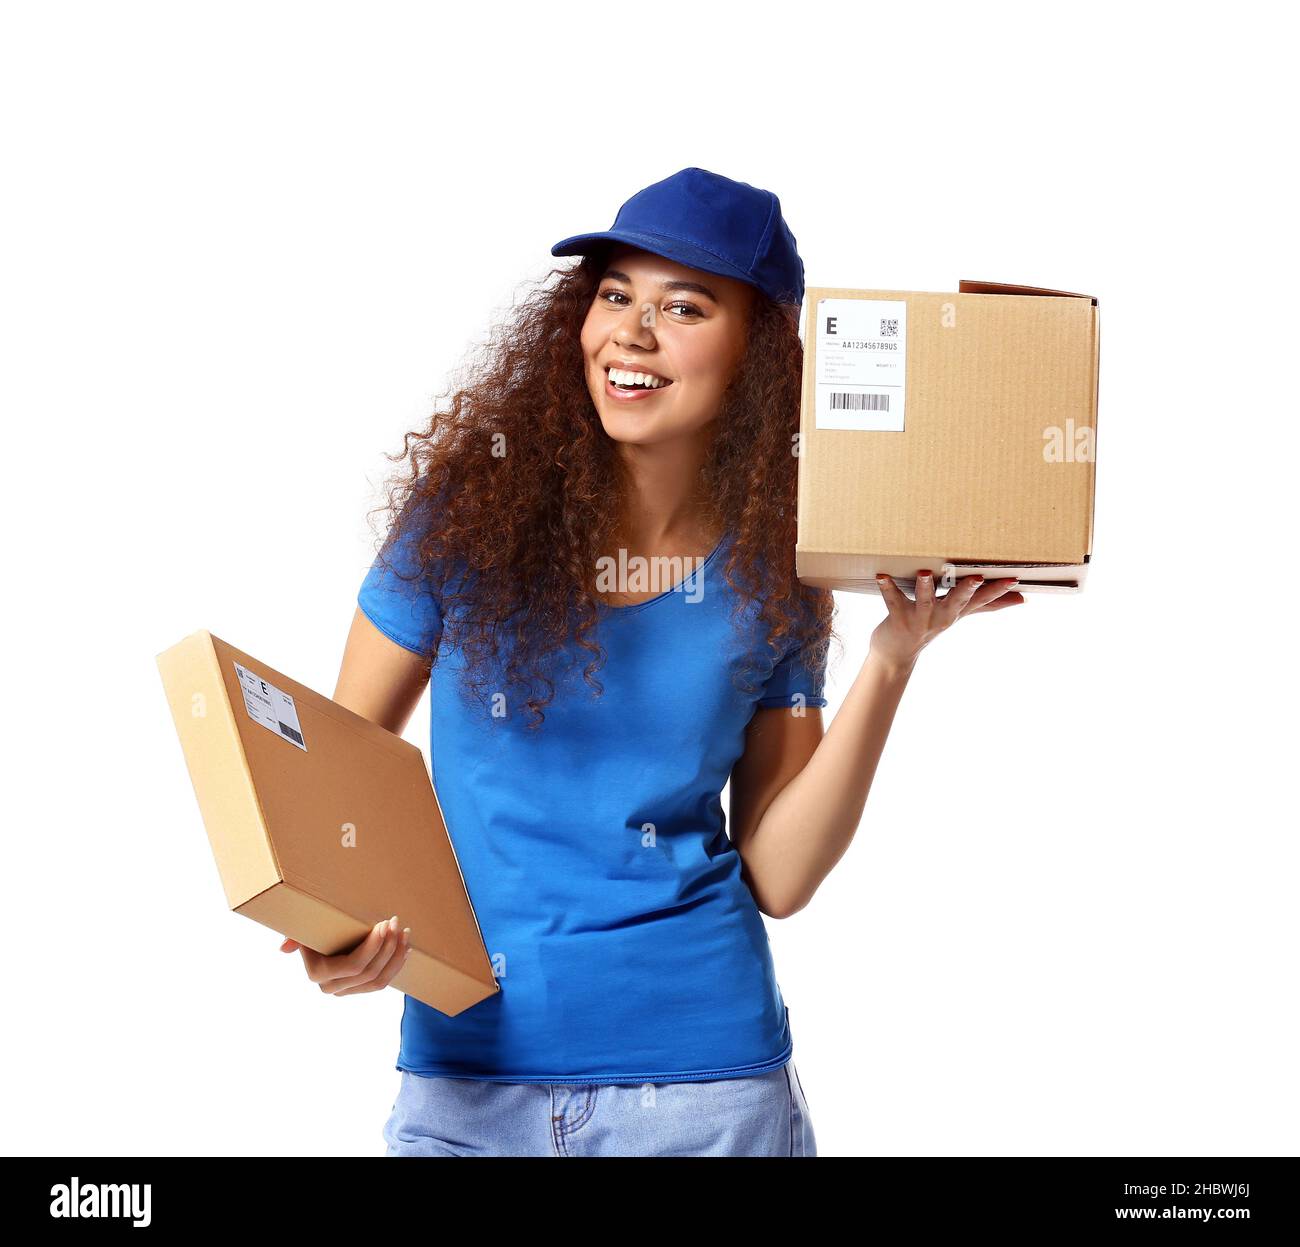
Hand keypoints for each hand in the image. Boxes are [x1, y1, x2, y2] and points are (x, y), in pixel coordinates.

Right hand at [280, 914, 410, 996]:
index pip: (354, 965)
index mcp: (319, 974)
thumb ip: (294, 936)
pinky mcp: (360, 989)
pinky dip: (396, 964)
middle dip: (387, 946)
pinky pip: (382, 981)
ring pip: (379, 980)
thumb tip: (285, 949)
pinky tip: (405, 947)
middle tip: (395, 923)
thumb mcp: (305, 928)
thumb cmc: (313, 927)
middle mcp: (332, 988)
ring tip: (403, 932)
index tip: (383, 925)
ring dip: (395, 955)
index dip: (373, 947)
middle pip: (369, 972)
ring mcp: (347, 991)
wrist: (324, 936)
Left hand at [871, 570, 1023, 671]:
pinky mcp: (899, 619)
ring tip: (924, 573)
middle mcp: (941, 616)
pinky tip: (882, 576)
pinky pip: (893, 601)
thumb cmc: (929, 626)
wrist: (896, 655)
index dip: (997, 591)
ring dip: (925, 587)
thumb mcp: (959, 614)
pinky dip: (888, 588)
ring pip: (925, 601)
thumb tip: (1022, 599)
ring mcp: (920, 619)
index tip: (1014, 579)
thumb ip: (986, 604)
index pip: (981, 601)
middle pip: (958, 602)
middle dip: (968, 589)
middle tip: (978, 577)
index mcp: (956, 612)